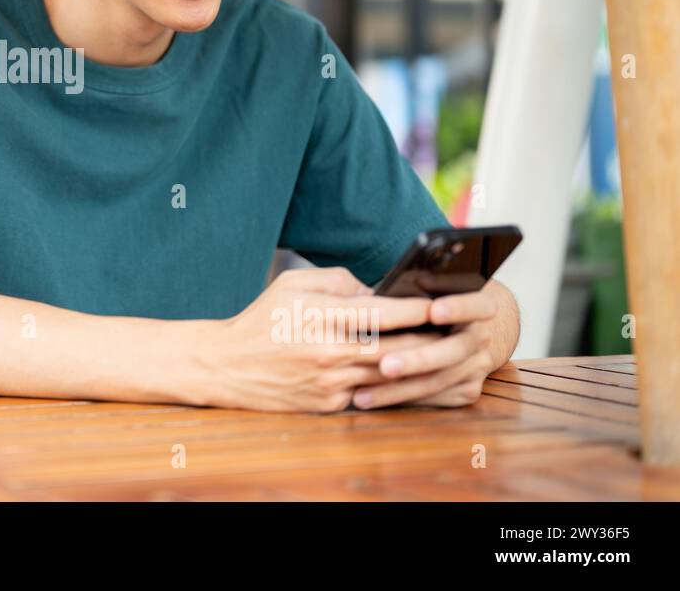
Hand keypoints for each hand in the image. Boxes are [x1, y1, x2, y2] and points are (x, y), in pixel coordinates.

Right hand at [206, 267, 439, 412]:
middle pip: (397, 347)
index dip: (419, 307)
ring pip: (390, 374)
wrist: (227, 366)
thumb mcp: (292, 284)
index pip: (383, 311)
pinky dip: (390, 383)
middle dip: (432, 338)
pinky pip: (370, 393)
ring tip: (443, 351)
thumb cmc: (262, 319)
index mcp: (321, 317)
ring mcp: (330, 383)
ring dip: (418, 364)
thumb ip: (339, 280)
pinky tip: (408, 374)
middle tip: (459, 329)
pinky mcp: (329, 405)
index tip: (445, 301)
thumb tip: (379, 291)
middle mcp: (329, 352)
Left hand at [351, 287, 508, 408]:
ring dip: (400, 389)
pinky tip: (375, 400)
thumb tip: (366, 295)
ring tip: (363, 395)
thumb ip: (409, 291)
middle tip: (385, 366)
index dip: (458, 308)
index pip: (478, 305)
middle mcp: (482, 337)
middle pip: (453, 350)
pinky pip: (435, 398)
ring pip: (438, 380)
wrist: (471, 334)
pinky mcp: (469, 390)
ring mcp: (477, 366)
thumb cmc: (436, 304)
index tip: (433, 311)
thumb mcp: (430, 290)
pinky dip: (403, 399)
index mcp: (479, 307)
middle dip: (418, 360)